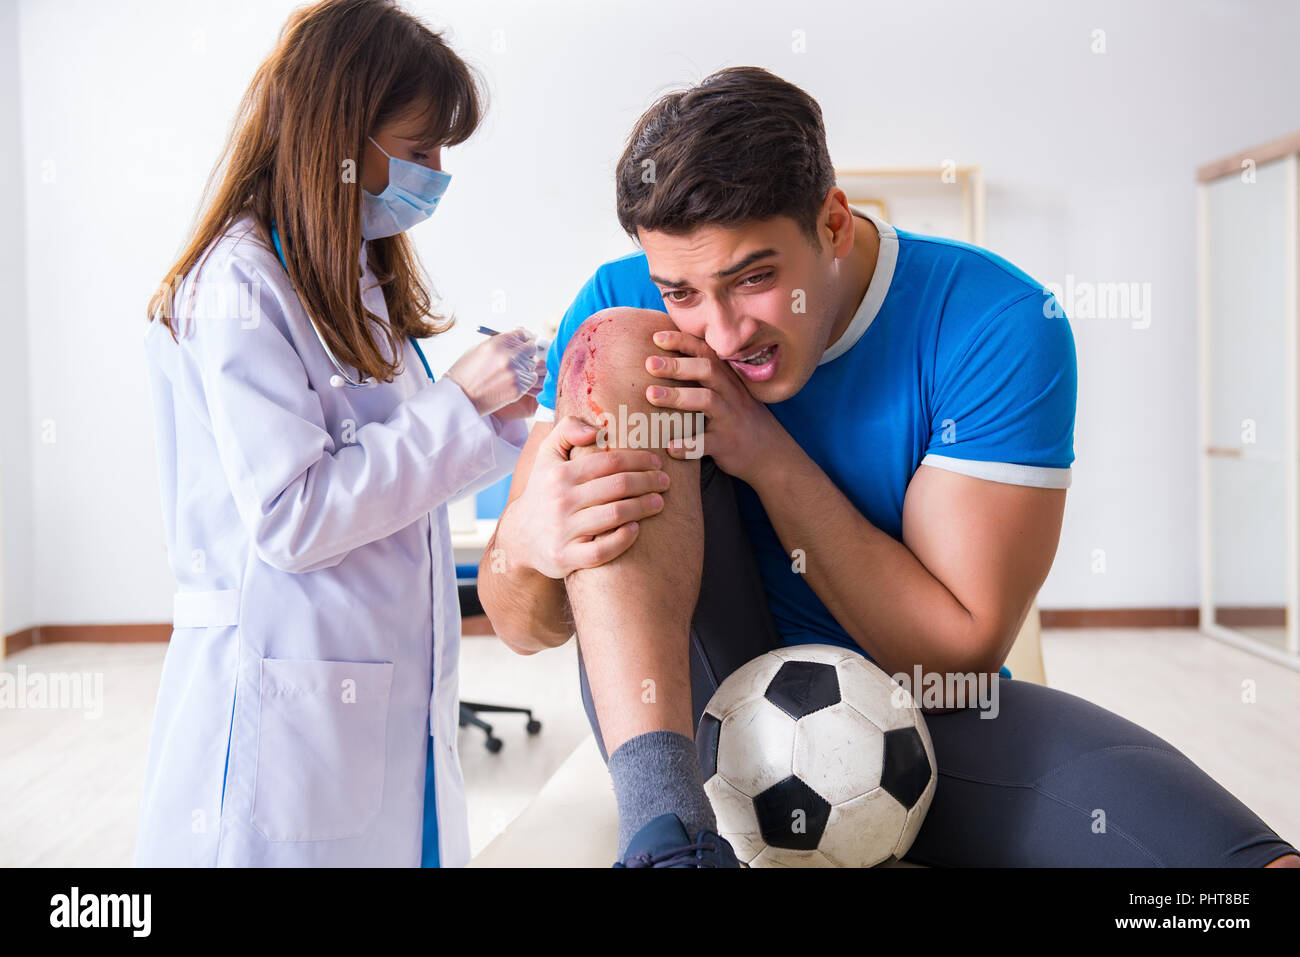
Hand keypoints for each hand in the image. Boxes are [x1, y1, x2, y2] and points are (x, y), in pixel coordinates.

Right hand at [445, 326, 542, 416]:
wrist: (459, 397)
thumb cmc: (465, 374)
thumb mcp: (478, 349)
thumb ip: (499, 343)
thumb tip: (516, 339)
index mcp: (497, 344)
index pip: (522, 334)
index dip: (525, 336)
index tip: (527, 339)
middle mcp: (508, 357)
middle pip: (531, 348)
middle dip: (527, 351)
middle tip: (523, 355)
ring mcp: (514, 373)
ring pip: (532, 364)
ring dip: (526, 366)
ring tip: (512, 371)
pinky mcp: (518, 388)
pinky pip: (532, 378)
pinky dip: (526, 378)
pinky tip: (514, 380)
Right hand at [500, 415, 670, 578]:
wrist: (520, 537)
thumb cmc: (543, 491)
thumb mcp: (546, 455)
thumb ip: (567, 430)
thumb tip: (597, 429)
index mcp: (559, 474)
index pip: (609, 461)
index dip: (638, 460)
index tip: (656, 462)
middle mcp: (560, 501)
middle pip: (617, 486)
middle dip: (648, 482)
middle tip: (665, 482)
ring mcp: (562, 531)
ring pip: (614, 515)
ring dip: (643, 507)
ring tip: (659, 503)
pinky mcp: (565, 558)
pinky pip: (601, 551)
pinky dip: (622, 539)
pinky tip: (635, 529)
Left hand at [643, 328, 781, 482]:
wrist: (770, 452)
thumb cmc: (736, 417)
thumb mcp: (726, 392)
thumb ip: (702, 376)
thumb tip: (663, 359)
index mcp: (726, 378)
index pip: (705, 351)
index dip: (682, 341)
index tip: (657, 337)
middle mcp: (730, 393)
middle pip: (706, 370)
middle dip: (677, 365)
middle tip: (649, 364)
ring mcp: (729, 418)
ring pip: (707, 401)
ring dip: (678, 396)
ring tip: (650, 396)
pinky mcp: (727, 444)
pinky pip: (706, 443)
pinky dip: (688, 445)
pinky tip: (669, 447)